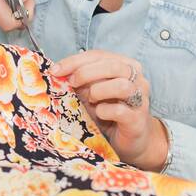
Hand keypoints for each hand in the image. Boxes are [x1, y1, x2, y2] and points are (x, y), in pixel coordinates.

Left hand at [50, 49, 168, 170]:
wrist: (131, 139)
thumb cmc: (109, 111)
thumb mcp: (91, 92)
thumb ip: (80, 80)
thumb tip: (57, 72)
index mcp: (125, 66)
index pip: (99, 55)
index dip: (75, 61)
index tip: (55, 71)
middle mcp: (137, 79)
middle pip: (112, 66)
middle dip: (86, 73)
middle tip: (71, 84)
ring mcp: (140, 99)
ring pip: (122, 86)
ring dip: (99, 91)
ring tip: (91, 100)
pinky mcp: (138, 119)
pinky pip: (120, 111)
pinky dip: (105, 111)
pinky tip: (100, 114)